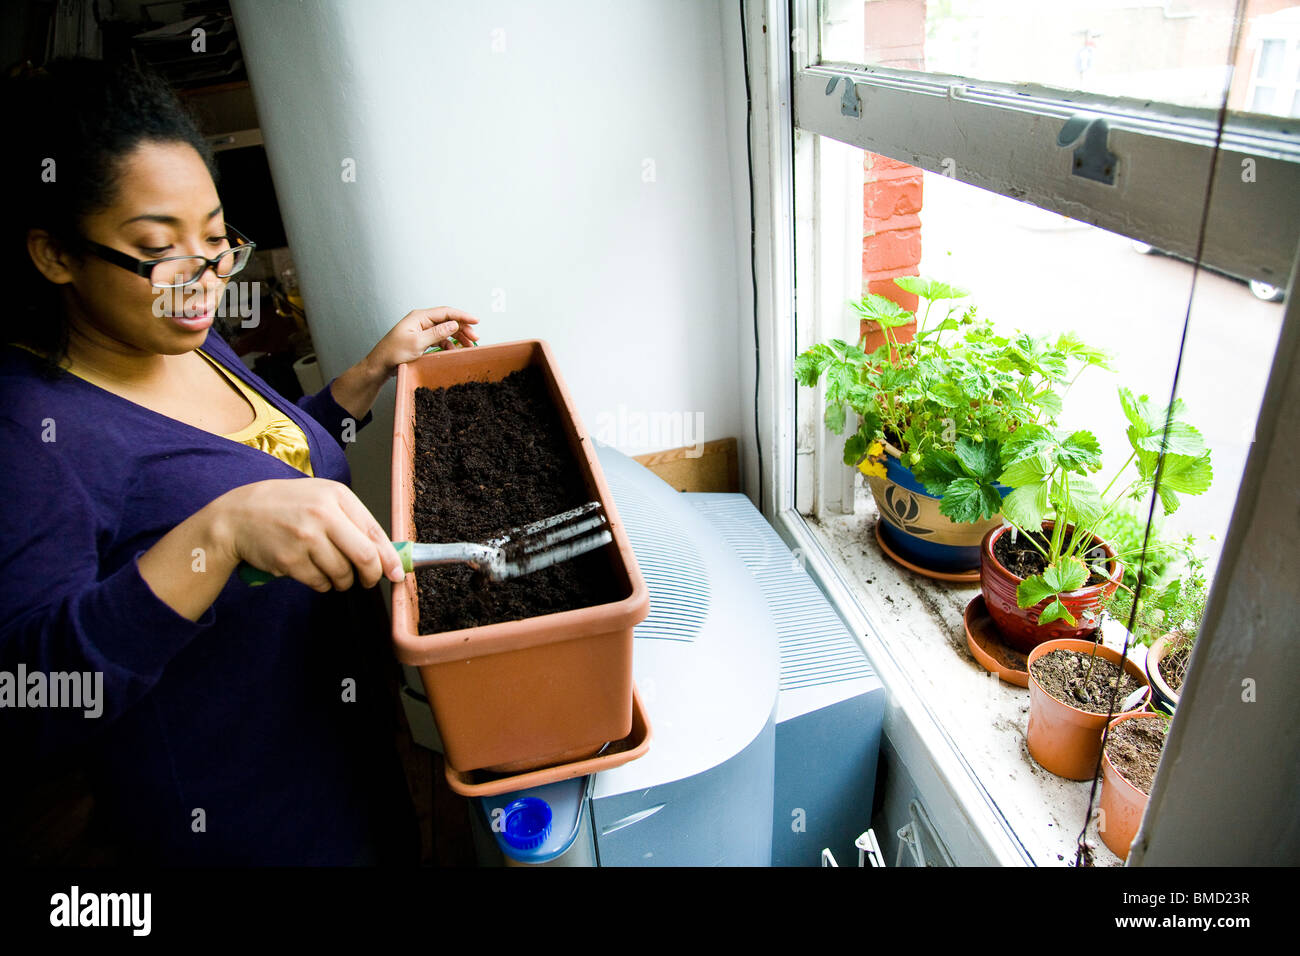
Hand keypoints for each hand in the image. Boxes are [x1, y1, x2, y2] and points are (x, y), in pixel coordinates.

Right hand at [210, 479, 404, 590]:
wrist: (238, 516)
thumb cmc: (285, 506)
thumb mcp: (321, 498)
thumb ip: (352, 520)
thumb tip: (386, 552)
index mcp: (336, 496)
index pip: (375, 532)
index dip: (390, 558)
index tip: (397, 572)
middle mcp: (323, 514)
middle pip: (365, 557)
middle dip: (372, 575)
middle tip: (368, 580)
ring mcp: (305, 538)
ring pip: (342, 574)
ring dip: (342, 580)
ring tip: (330, 569)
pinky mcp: (290, 560)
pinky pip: (320, 582)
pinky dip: (322, 583)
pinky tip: (310, 570)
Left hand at [365, 307, 481, 382]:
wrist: (380, 365)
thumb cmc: (393, 353)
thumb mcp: (417, 343)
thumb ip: (437, 332)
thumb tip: (453, 324)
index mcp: (419, 317)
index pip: (446, 312)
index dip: (462, 316)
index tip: (476, 320)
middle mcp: (421, 321)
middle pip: (447, 321)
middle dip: (463, 328)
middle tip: (475, 337)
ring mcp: (422, 330)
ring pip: (445, 331)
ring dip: (458, 337)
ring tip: (469, 345)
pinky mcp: (422, 340)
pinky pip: (440, 340)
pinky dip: (449, 344)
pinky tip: (454, 351)